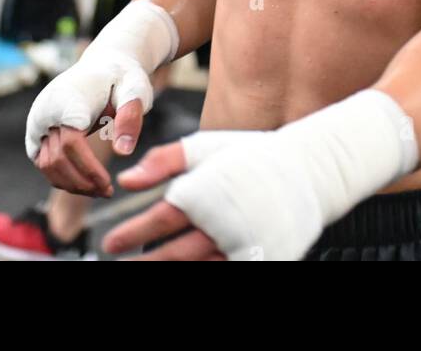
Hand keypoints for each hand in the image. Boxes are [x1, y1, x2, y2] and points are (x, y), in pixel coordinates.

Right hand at [26, 58, 154, 196]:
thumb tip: (123, 152)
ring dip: (70, 184)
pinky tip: (84, 182)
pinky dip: (61, 176)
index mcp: (67, 99)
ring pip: (46, 165)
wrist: (103, 65)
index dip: (89, 169)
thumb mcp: (134, 90)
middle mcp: (45, 109)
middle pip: (56, 159)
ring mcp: (37, 120)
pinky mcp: (36, 129)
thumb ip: (130, 117)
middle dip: (81, 182)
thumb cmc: (122, 78)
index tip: (109, 186)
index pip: (71, 145)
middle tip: (107, 192)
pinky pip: (43, 161)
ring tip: (98, 190)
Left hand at [105, 130, 314, 260]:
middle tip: (119, 262)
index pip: (161, 219)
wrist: (309, 169)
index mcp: (207, 193)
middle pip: (174, 253)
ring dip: (170, 270)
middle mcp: (224, 223)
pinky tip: (187, 271)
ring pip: (198, 267)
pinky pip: (224, 271)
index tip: (110, 242)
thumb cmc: (254, 156)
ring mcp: (244, 246)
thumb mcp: (208, 147)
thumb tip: (127, 179)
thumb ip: (165, 161)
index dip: (132, 232)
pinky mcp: (261, 259)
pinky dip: (204, 272)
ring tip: (147, 270)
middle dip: (145, 261)